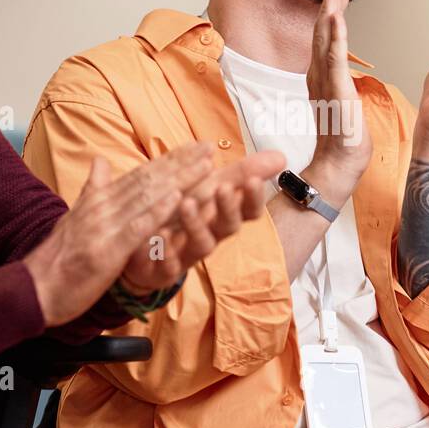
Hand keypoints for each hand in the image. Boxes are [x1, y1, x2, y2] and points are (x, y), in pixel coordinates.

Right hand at [23, 143, 213, 325]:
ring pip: (147, 198)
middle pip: (149, 180)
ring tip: (204, 167)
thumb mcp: (76, 216)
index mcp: (100, 200)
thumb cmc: (59, 258)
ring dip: (178, 180)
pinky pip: (136, 228)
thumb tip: (100, 160)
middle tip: (210, 148)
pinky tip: (177, 200)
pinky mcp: (106, 251)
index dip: (171, 159)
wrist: (35, 289)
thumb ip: (93, 188)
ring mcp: (104, 227)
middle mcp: (104, 207)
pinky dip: (157, 213)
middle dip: (182, 164)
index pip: (141, 174)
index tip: (196, 147)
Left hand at [118, 149, 285, 293]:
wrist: (147, 255)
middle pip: (228, 226)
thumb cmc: (183, 217)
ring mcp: (188, 254)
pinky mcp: (164, 271)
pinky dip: (165, 251)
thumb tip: (282, 157)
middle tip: (224, 187)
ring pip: (202, 245)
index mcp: (221, 215)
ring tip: (186, 202)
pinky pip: (169, 266)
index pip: (247, 210)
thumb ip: (240, 173)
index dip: (253, 198)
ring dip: (196, 224)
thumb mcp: (209, 189)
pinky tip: (160, 231)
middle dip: (228, 208)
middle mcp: (210, 234)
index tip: (254, 179)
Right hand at [304, 0, 371, 201]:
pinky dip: (335, 36)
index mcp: (322, 77)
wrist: (338, 164)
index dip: (331, 11)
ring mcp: (325, 81)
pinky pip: (334, 58)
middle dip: (330, 0)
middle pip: (323, 30)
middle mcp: (318, 75)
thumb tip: (343, 80)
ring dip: (331, 9)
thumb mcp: (343, 105)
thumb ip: (340, 88)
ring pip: (326, 37)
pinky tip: (336, 17)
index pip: (326, 37)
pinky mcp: (335, 90)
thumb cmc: (343, 140)